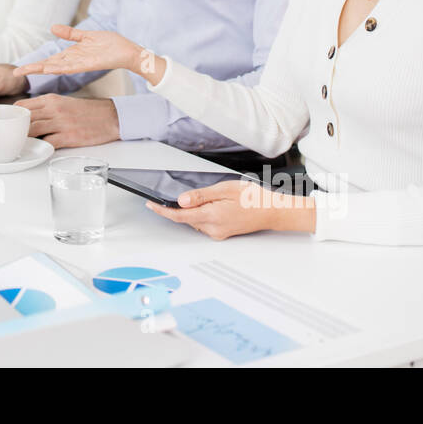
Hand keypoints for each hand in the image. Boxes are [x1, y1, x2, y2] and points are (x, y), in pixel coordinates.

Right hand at [12, 25, 160, 81]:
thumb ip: (69, 33)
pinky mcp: (88, 64)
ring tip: (27, 71)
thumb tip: (52, 27)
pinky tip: (49, 68)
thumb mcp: (86, 35)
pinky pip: (72, 66)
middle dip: (32, 69)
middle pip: (48, 66)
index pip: (48, 60)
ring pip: (56, 67)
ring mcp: (80, 64)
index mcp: (71, 55)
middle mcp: (73, 61)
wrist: (127, 51)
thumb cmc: (110, 44)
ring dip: (42, 69)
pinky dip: (60, 67)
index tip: (19, 68)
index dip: (34, 64)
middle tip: (15, 73)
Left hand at [16, 94, 118, 147]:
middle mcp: (54, 109)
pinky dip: (40, 148)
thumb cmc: (87, 111)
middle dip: (14, 129)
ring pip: (32, 130)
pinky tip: (36, 151)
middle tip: (8, 138)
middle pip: (24, 118)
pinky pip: (48, 143)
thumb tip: (27, 119)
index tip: (7, 124)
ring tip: (17, 146)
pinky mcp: (69, 136)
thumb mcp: (64, 102)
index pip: (22, 105)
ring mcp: (61, 123)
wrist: (110, 117)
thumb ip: (46, 108)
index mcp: (51, 99)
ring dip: (24, 139)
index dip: (12, 116)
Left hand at [145, 180, 315, 238]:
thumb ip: (201, 196)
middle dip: (182, 207)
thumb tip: (181, 200)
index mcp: (212, 216)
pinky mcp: (221, 234)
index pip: (179, 215)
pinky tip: (214, 206)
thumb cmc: (253, 198)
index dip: (162, 210)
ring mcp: (217, 233)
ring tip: (211, 199)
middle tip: (191, 195)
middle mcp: (213, 228)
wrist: (271, 211)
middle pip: (186, 218)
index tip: (150, 205)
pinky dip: (202, 214)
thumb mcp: (225, 189)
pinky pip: (204, 224)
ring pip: (195, 221)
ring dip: (194, 210)